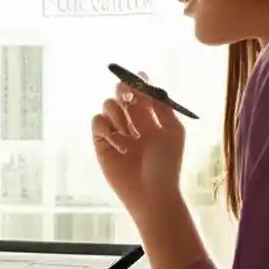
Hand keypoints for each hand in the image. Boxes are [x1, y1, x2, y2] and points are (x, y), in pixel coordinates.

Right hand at [91, 73, 185, 215]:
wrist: (151, 191)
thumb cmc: (166, 164)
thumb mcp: (172, 131)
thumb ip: (162, 107)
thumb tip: (152, 84)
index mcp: (151, 119)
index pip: (141, 94)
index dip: (139, 83)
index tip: (139, 76)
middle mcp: (132, 123)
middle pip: (122, 94)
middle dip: (123, 89)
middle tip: (127, 93)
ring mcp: (116, 132)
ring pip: (108, 105)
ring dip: (119, 113)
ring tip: (129, 132)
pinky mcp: (101, 143)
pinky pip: (97, 122)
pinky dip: (107, 129)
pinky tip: (120, 144)